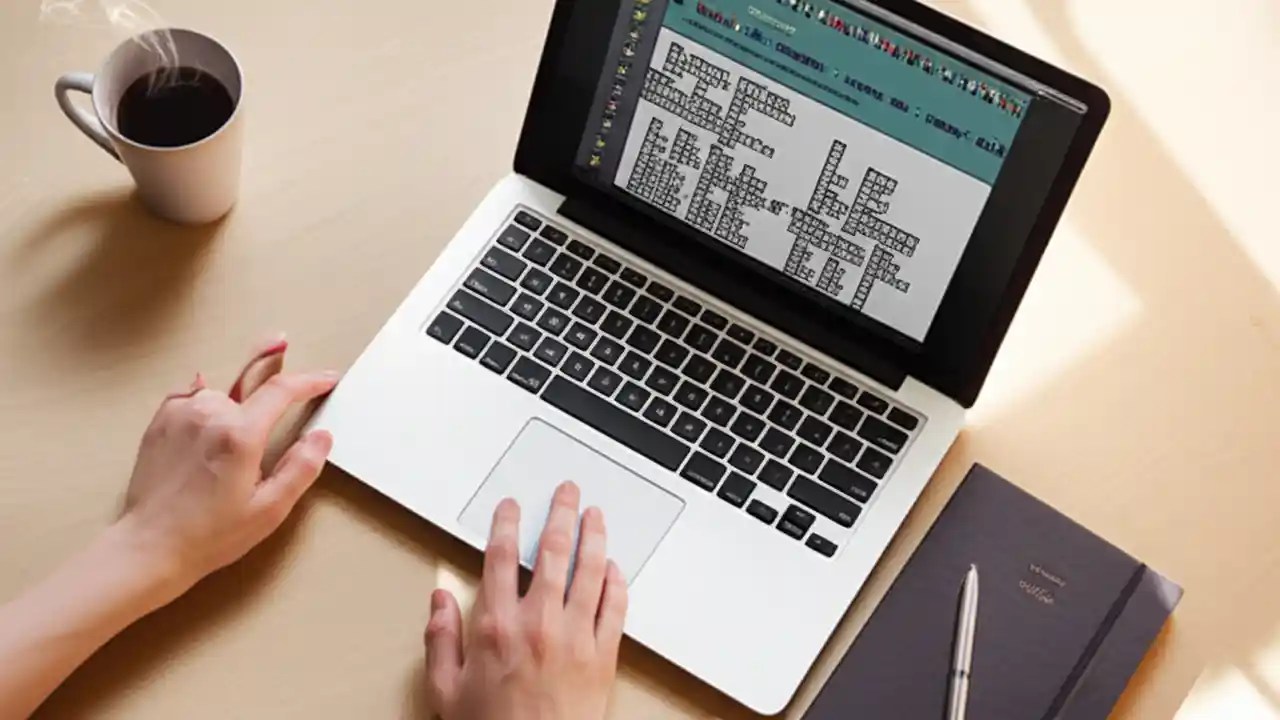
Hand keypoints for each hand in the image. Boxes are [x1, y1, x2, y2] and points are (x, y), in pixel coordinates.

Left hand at [114, 338, 339, 599]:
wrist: (150, 546)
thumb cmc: (210, 534)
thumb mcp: (269, 509)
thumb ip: (301, 467)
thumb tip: (321, 436)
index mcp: (240, 434)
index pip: (283, 391)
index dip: (310, 381)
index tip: (327, 379)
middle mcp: (209, 413)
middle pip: (249, 381)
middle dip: (269, 364)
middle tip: (280, 341)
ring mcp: (180, 414)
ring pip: (220, 390)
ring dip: (235, 394)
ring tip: (243, 403)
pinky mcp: (160, 422)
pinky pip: (190, 396)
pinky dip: (204, 395)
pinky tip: (209, 400)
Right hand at [425, 482, 627, 719]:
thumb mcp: (446, 691)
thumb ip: (440, 640)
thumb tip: (440, 600)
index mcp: (496, 626)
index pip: (500, 558)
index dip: (506, 524)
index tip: (511, 506)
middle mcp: (538, 623)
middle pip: (552, 552)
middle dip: (560, 514)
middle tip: (566, 492)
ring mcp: (575, 637)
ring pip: (589, 571)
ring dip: (594, 537)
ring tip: (596, 515)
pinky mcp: (603, 655)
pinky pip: (615, 607)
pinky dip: (616, 582)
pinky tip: (615, 567)